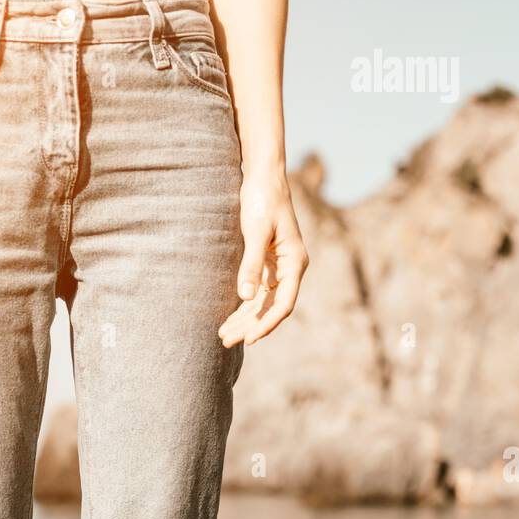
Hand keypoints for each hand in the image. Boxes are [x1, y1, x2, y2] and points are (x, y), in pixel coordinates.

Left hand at [219, 172, 307, 347]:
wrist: (263, 176)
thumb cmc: (262, 199)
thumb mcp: (255, 232)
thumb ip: (251, 264)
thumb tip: (246, 297)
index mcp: (295, 262)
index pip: (283, 304)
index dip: (266, 324)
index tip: (249, 339)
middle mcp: (290, 269)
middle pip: (270, 308)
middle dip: (249, 327)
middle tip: (225, 342)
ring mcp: (279, 268)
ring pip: (262, 303)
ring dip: (243, 320)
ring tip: (223, 336)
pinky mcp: (267, 263)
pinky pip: (256, 292)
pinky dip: (243, 306)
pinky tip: (228, 319)